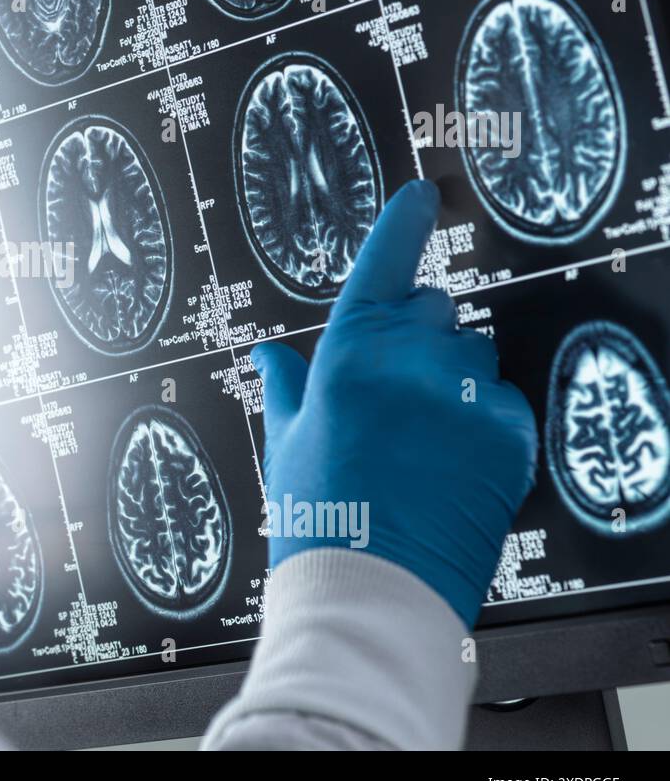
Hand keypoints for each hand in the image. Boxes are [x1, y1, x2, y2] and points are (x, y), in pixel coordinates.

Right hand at [252, 180, 538, 629]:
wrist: (372, 583)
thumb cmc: (319, 515)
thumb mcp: (288, 441)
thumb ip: (286, 385)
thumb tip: (269, 355)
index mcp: (349, 352)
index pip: (385, 261)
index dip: (403, 222)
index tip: (419, 197)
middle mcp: (411, 359)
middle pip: (435, 310)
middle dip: (420, 338)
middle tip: (397, 396)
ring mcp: (465, 394)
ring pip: (474, 357)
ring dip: (455, 382)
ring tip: (424, 441)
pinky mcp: (510, 432)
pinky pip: (505, 403)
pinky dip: (487, 424)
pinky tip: (454, 463)